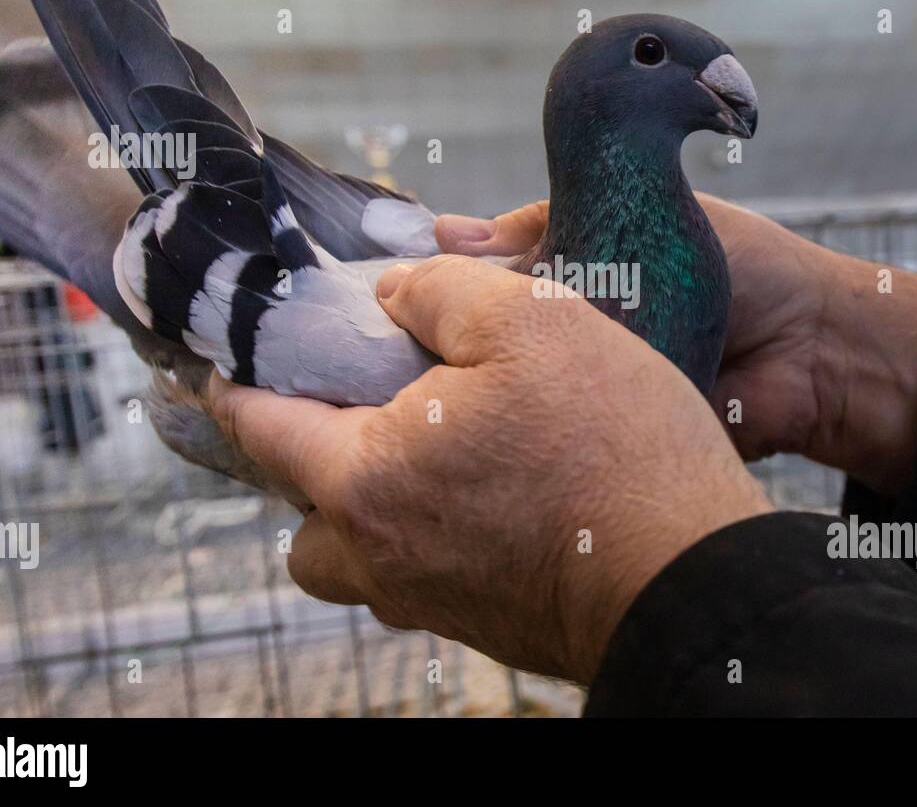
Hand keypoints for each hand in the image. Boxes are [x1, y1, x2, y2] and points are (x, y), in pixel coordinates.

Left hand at [206, 255, 771, 682]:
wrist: (690, 573)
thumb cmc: (613, 448)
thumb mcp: (532, 321)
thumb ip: (440, 292)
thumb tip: (395, 295)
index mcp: (367, 480)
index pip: (260, 429)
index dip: (236, 384)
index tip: (225, 359)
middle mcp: (383, 557)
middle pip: (304, 519)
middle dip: (311, 467)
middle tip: (363, 413)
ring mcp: (432, 601)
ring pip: (360, 559)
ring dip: (372, 508)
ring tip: (434, 453)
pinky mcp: (483, 624)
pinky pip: (420, 577)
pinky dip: (431, 533)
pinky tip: (493, 489)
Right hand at [437, 197, 916, 493]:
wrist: (822, 351)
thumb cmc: (749, 266)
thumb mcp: (646, 208)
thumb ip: (551, 221)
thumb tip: (448, 235)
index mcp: (576, 277)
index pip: (487, 289)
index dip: (439, 295)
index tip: (390, 297)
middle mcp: (572, 340)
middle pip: (491, 347)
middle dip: (449, 350)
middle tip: (395, 352)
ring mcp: (588, 393)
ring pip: (515, 396)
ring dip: (483, 394)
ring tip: (427, 394)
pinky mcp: (610, 439)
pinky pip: (559, 438)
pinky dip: (531, 436)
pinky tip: (485, 435)